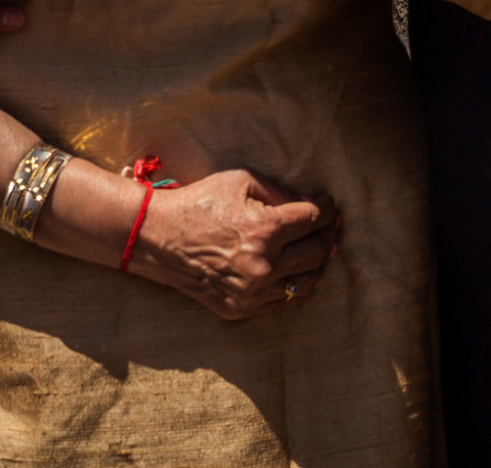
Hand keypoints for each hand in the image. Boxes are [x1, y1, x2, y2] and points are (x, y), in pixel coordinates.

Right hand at [129, 169, 340, 320]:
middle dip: (330, 235)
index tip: (329, 204)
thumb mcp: (241, 181)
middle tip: (331, 225)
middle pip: (318, 253)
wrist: (160, 237)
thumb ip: (280, 192)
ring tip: (322, 250)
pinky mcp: (242, 309)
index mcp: (264, 230)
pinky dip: (296, 285)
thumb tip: (312, 203)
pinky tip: (297, 271)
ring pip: (307, 283)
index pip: (315, 220)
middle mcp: (263, 266)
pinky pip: (283, 301)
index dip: (328, 209)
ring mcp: (253, 293)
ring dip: (319, 264)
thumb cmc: (200, 202)